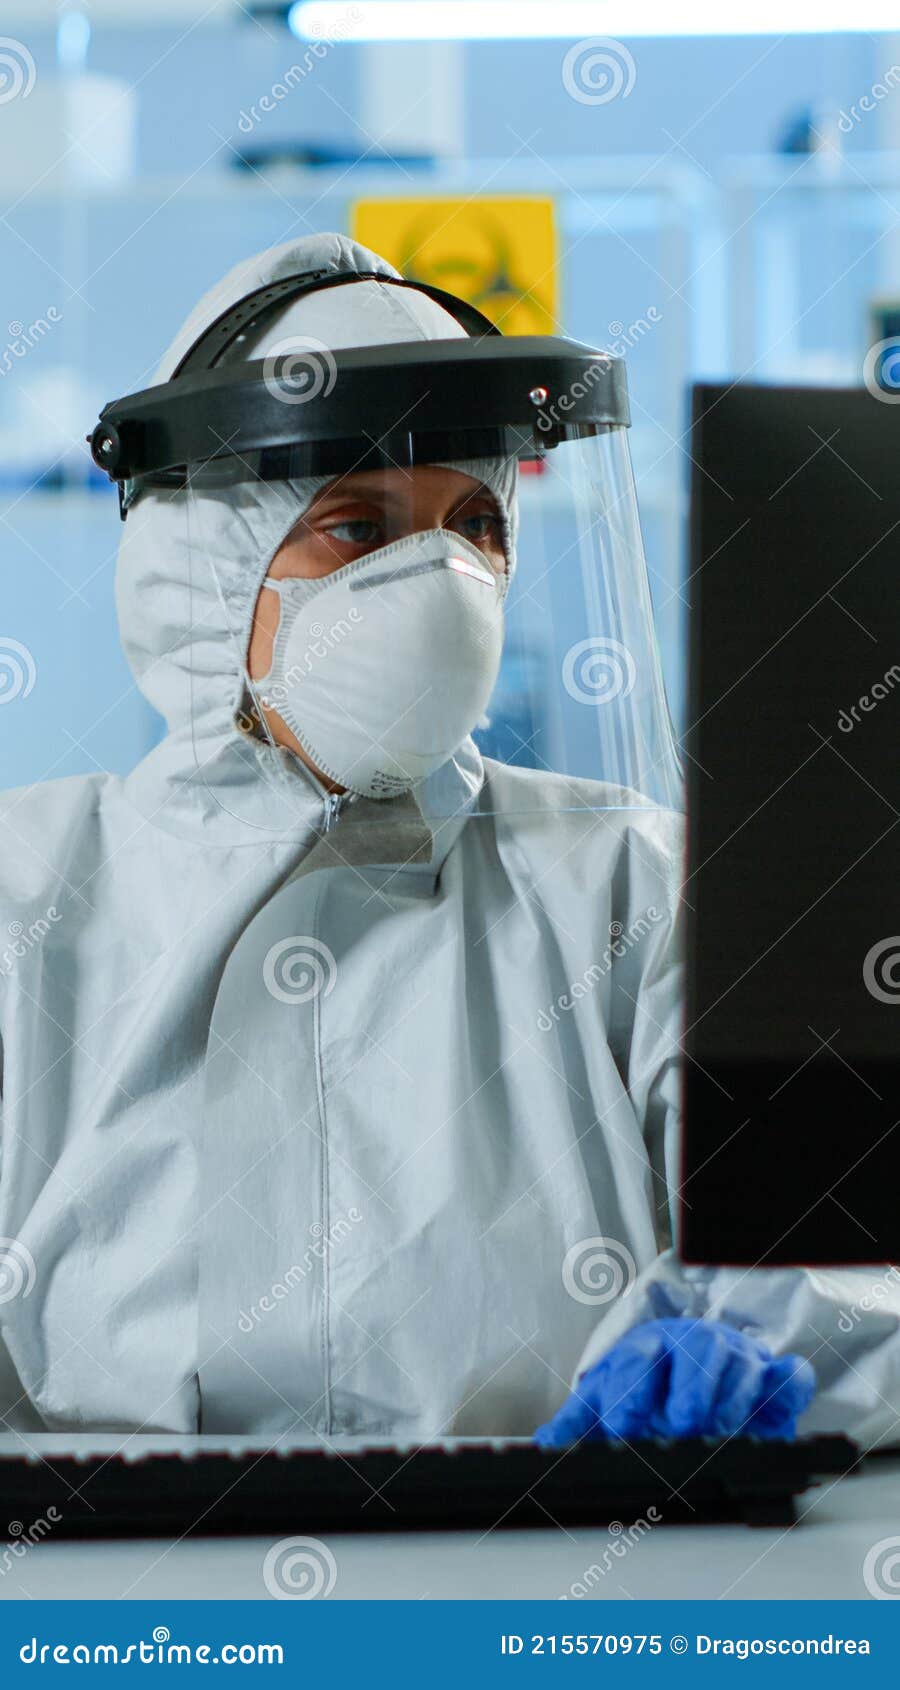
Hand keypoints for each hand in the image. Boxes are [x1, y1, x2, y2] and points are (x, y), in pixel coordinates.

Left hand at [534, 1317, 815, 1445]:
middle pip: (699, 1348)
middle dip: (691, 1386)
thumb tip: (547, 1443)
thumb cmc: (647, 1385)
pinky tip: (774, 1413)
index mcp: (649, 1347)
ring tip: (717, 1431)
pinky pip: (790, 1375)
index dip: (631, 1390)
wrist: (692, 1363)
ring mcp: (737, 1357)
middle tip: (680, 1424)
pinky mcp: (773, 1377)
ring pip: (741, 1360)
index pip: (639, 1357)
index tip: (622, 1426)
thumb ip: (579, 1422)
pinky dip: (787, 1389)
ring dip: (730, 1397)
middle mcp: (695, 1345)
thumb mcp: (606, 1400)